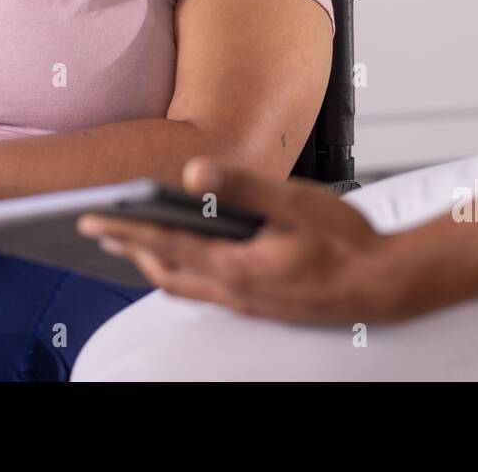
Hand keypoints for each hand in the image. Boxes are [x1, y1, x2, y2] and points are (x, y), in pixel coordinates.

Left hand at [77, 158, 413, 324]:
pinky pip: (208, 293)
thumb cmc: (346, 242)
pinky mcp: (263, 306)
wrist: (387, 285)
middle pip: (165, 272)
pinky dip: (184, 275)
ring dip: (154, 264)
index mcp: (236, 265)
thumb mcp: (296, 203)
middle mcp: (236, 291)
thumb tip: (192, 171)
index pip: (164, 246)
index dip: (124, 230)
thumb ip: (244, 186)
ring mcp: (249, 303)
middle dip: (129, 250)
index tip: (90, 219)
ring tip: (132, 245)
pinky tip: (187, 261)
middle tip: (98, 230)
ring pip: (186, 287)